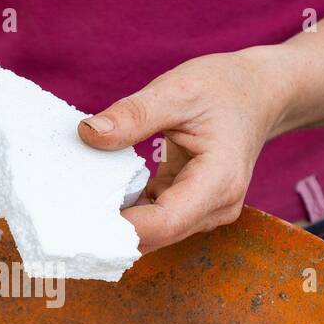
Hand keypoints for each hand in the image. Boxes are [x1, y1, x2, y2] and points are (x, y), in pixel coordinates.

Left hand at [78, 47, 292, 251]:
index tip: (79, 219)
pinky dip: (129, 214)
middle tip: (62, 218)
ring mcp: (207, 212)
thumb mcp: (177, 90)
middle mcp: (217, 207)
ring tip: (74, 208)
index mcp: (218, 181)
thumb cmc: (226, 87)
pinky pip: (156, 221)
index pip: (165, 223)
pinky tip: (99, 198)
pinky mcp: (193, 208)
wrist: (261, 92)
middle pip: (157, 236)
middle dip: (111, 232)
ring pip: (155, 234)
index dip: (121, 228)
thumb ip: (133, 115)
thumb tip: (88, 134)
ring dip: (118, 225)